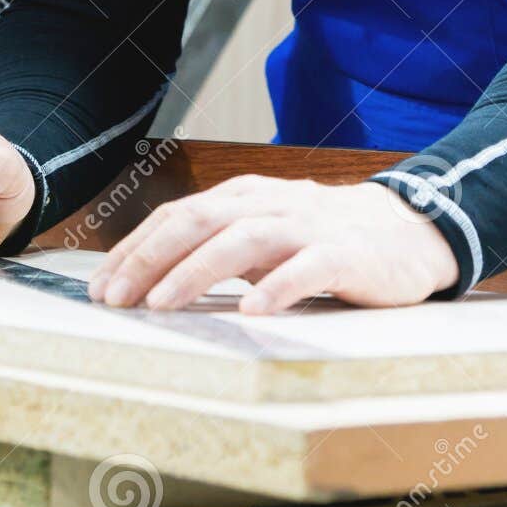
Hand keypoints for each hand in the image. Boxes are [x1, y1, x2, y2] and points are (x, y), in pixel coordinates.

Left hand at [88, 175, 458, 311]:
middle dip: (151, 258)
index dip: (136, 248)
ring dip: (197, 270)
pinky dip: (277, 286)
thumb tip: (149, 280)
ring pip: (244, 239)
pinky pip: (308, 267)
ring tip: (162, 303)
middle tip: (116, 298)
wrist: (405, 232)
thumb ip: (218, 247)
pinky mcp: (346, 254)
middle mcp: (270, 202)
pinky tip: (252, 310)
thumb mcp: (263, 235)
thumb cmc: (321, 238)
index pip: (178, 215)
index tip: (101, 286)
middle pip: (200, 220)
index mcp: (245, 196)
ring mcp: (309, 225)